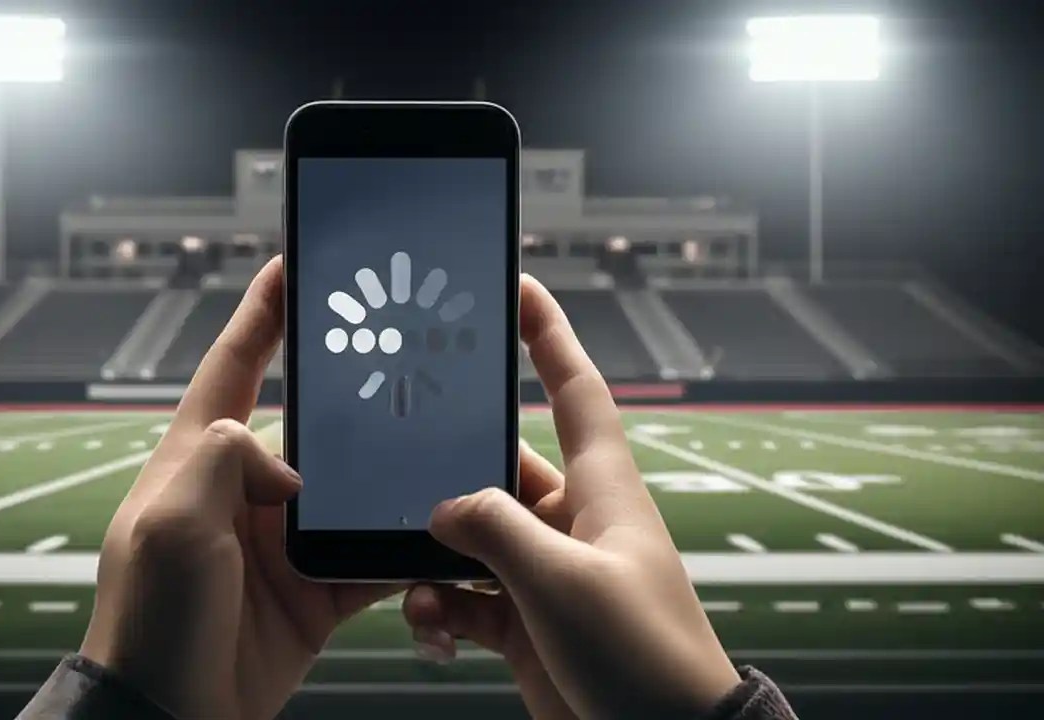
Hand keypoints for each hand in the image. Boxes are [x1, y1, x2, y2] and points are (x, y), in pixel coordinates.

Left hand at [79, 257, 396, 719]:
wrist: (174, 717)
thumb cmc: (153, 619)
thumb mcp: (172, 519)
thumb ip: (225, 457)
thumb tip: (288, 464)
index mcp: (195, 464)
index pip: (231, 370)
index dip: (261, 316)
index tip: (291, 267)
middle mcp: (240, 496)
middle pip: (304, 428)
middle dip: (348, 396)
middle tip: (397, 359)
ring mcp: (278, 545)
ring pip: (345, 492)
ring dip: (381, 477)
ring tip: (428, 449)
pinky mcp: (312, 593)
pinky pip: (365, 557)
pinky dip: (397, 548)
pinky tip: (430, 535)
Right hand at [403, 275, 739, 719]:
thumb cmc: (645, 659)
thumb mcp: (564, 583)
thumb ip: (496, 532)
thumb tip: (445, 508)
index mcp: (603, 491)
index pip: (575, 390)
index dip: (548, 334)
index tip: (516, 287)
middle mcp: (574, 523)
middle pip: (500, 468)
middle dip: (450, 476)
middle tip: (401, 464)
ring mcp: (549, 573)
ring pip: (473, 538)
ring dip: (436, 558)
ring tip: (414, 583)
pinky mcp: (529, 621)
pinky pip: (469, 596)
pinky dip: (442, 608)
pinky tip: (432, 628)